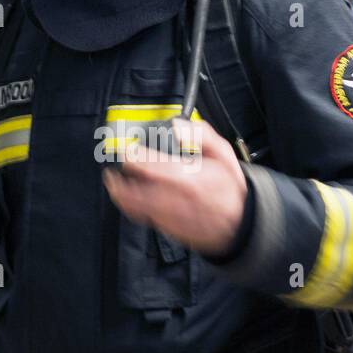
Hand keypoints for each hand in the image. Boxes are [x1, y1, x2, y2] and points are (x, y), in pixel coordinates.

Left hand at [101, 117, 247, 256]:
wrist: (240, 223)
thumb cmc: (229, 188)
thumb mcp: (224, 154)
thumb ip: (201, 135)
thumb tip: (179, 125)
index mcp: (188, 177)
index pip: (152, 166)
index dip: (134, 157)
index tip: (126, 151)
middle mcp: (176, 198)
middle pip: (136, 189)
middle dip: (120, 179)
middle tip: (112, 171)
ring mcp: (171, 215)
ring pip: (136, 206)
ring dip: (121, 195)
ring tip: (113, 185)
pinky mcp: (169, 227)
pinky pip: (144, 218)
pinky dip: (132, 208)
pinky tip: (127, 199)